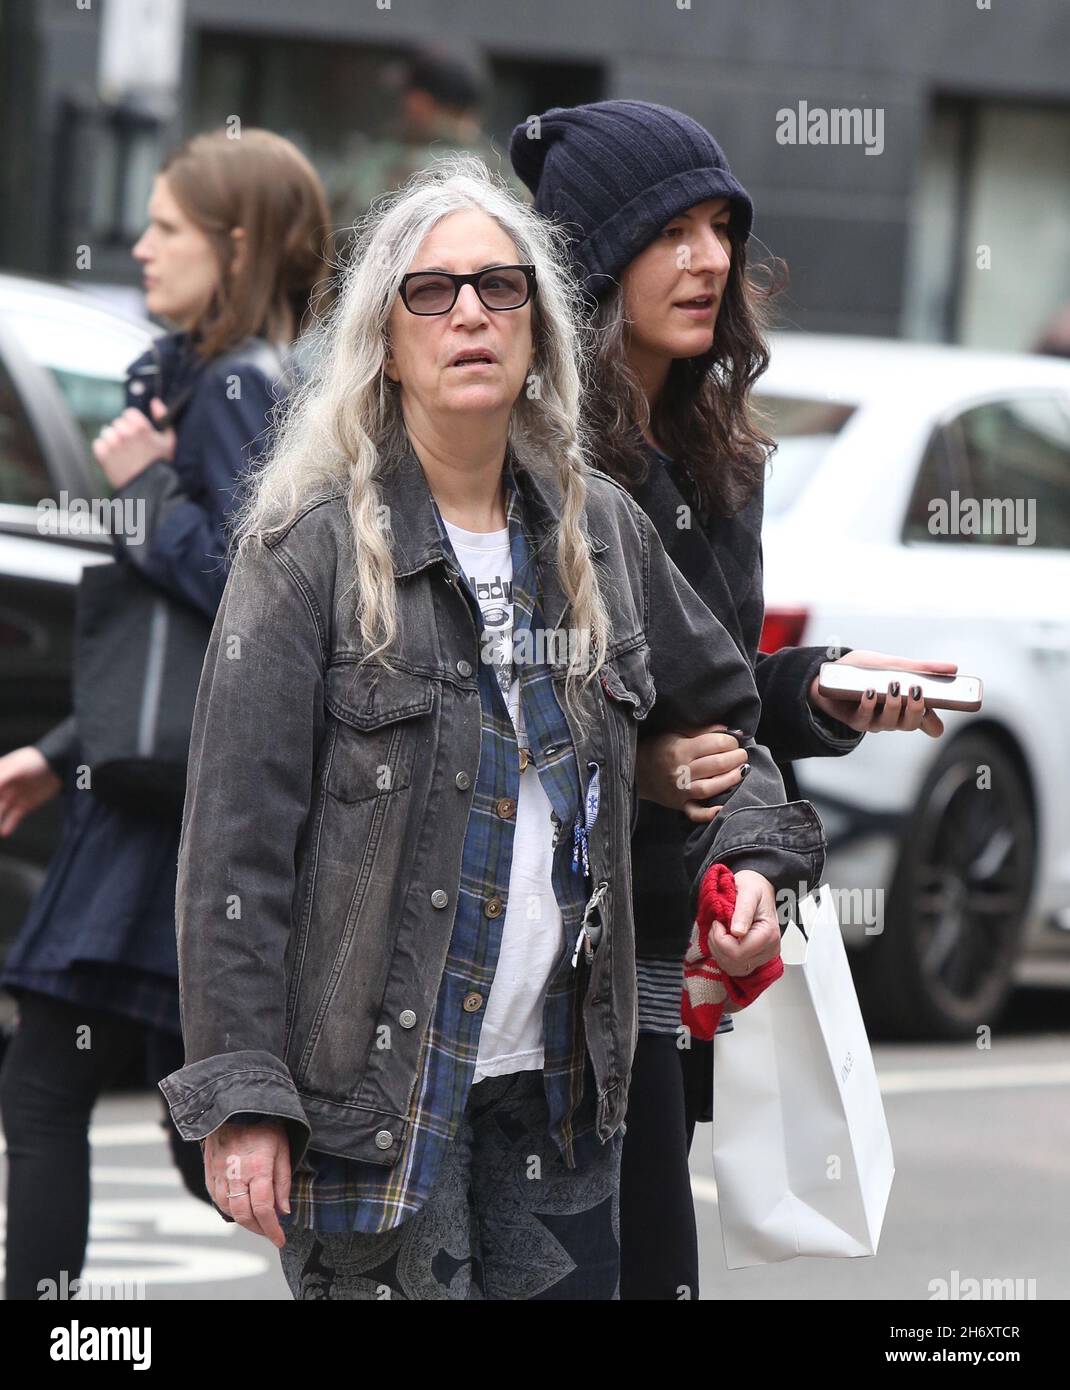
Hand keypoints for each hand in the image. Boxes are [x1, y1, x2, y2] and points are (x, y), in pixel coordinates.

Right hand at [0, 746, 61, 835]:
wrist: (60, 766)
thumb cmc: (37, 761)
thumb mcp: (17, 767)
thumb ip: (1, 778)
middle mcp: (3, 786)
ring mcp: (13, 796)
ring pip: (0, 812)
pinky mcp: (25, 806)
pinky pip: (13, 818)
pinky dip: (9, 825)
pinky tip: (5, 833)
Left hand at [93, 398, 175, 489]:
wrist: (150, 488)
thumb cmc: (161, 465)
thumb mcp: (170, 440)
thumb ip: (163, 417)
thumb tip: (154, 401)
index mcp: (141, 427)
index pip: (128, 414)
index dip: (133, 425)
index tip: (138, 436)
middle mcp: (125, 433)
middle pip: (117, 423)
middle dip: (123, 434)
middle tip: (132, 449)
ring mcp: (113, 444)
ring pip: (107, 433)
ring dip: (113, 442)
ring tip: (123, 455)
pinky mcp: (103, 455)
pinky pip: (98, 444)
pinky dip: (104, 451)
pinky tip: (115, 460)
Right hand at [203, 1120, 291, 1245]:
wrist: (234, 1103)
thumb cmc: (264, 1124)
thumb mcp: (283, 1147)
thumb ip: (283, 1181)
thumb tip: (283, 1211)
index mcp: (258, 1167)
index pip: (263, 1209)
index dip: (272, 1229)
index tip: (280, 1240)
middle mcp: (236, 1173)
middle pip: (243, 1214)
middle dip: (258, 1229)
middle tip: (270, 1232)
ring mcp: (220, 1172)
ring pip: (228, 1208)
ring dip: (244, 1221)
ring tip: (258, 1221)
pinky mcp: (210, 1170)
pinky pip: (216, 1197)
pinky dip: (228, 1208)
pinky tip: (240, 1208)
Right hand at [635, 723, 747, 823]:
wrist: (637, 769)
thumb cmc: (660, 748)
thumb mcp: (677, 732)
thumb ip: (704, 731)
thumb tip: (733, 731)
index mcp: (680, 749)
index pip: (713, 744)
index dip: (730, 741)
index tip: (734, 741)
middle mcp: (680, 771)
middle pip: (716, 765)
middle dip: (735, 758)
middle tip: (742, 755)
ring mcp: (680, 790)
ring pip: (710, 788)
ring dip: (730, 780)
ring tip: (742, 772)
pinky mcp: (680, 805)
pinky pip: (695, 813)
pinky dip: (709, 813)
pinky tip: (722, 807)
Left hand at [707, 869, 780, 976]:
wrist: (760, 888)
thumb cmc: (755, 888)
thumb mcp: (748, 892)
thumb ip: (743, 911)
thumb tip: (737, 932)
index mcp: (768, 934)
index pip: (737, 952)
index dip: (720, 938)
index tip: (718, 922)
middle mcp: (769, 949)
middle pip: (733, 962)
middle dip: (717, 943)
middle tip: (718, 925)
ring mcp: (764, 957)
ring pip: (732, 968)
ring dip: (719, 951)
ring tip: (721, 931)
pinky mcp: (756, 960)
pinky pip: (735, 968)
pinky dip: (724, 956)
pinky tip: (724, 941)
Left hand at [808, 649, 958, 737]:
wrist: (831, 673)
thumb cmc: (865, 670)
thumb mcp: (894, 664)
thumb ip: (921, 668)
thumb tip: (953, 668)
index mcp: (907, 706)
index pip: (928, 723)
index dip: (935, 721)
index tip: (938, 707)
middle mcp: (893, 717)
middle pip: (911, 724)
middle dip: (916, 709)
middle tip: (917, 691)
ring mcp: (874, 721)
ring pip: (890, 723)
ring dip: (893, 706)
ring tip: (893, 686)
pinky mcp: (855, 720)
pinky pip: (864, 719)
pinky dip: (869, 705)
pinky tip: (870, 692)